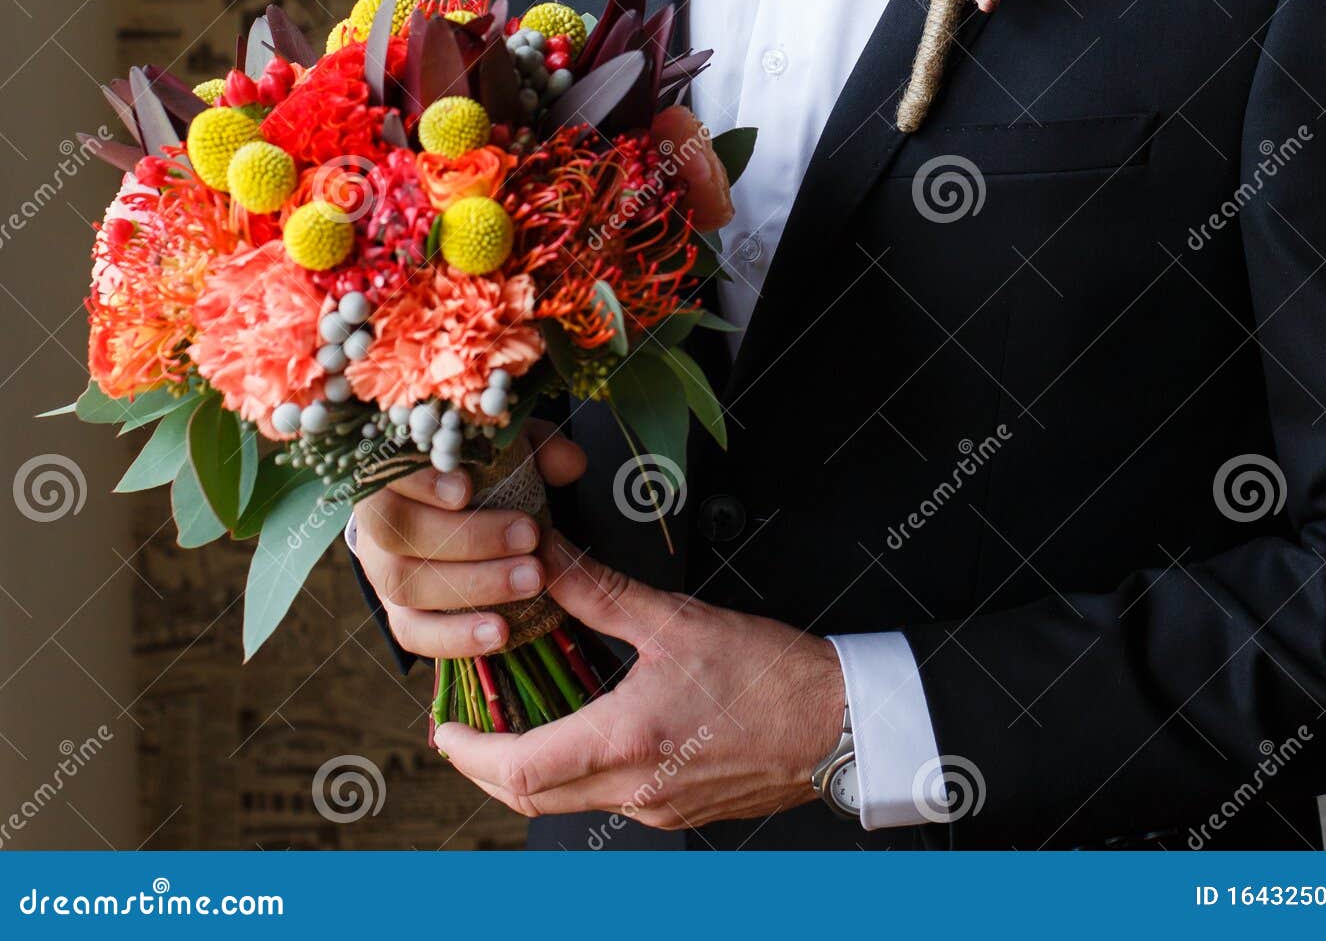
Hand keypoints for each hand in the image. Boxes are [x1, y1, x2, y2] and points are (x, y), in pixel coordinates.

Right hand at [350, 419, 586, 656]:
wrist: (442, 513)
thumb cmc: (476, 472)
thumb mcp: (505, 448)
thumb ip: (537, 448)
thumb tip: (570, 463)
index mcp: (390, 470)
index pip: (385, 472)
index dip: (419, 482)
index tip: (467, 489)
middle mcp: (375, 522)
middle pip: (396, 531)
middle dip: (465, 536)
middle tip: (528, 536)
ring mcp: (383, 570)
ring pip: (404, 584)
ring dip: (472, 584)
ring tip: (531, 580)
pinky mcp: (400, 613)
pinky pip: (414, 633)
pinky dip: (455, 636)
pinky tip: (499, 631)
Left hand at [434, 537, 845, 828]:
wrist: (840, 722)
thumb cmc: (772, 675)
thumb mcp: (678, 620)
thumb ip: (600, 592)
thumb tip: (546, 558)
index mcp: (628, 740)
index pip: (519, 768)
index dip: (469, 751)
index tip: (446, 727)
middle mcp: (635, 786)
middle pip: (529, 798)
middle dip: (486, 766)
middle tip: (467, 729)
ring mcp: (657, 806)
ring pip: (567, 802)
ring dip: (532, 769)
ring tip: (522, 722)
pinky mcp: (678, 809)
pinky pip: (606, 799)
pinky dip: (578, 772)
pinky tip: (585, 732)